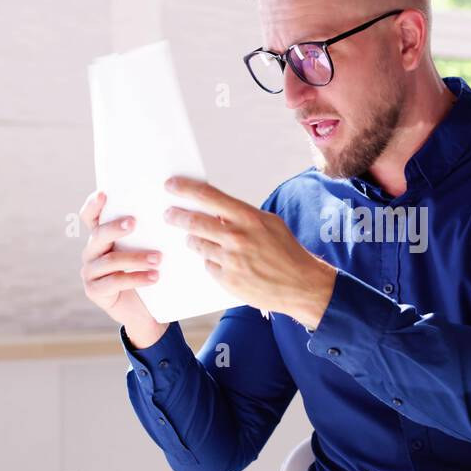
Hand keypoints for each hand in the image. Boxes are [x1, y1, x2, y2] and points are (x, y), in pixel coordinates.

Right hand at [78, 191, 167, 347]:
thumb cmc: (149, 272)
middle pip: (98, 235)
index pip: (90, 217)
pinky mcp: (95, 291)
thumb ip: (149, 233)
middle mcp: (92, 252)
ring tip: (159, 259)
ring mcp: (90, 272)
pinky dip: (136, 278)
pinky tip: (154, 278)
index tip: (104, 193)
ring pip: (110, 260)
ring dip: (136, 258)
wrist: (146, 311)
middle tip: (135, 222)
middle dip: (116, 228)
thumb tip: (175, 210)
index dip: (93, 205)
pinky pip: (115, 281)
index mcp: (102, 237)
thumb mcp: (148, 249)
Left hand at [164, 177, 336, 329]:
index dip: (186, 188)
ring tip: (196, 239)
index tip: (171, 185)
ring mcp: (230, 260)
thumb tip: (217, 211)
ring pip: (197, 244)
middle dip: (176, 216)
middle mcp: (237, 237)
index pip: (209, 196)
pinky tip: (222, 262)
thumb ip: (243, 216)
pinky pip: (207, 266)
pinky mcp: (227, 280)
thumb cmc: (287, 252)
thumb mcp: (270, 224)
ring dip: (193, 240)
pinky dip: (210, 262)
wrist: (302, 286)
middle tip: (169, 214)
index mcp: (248, 218)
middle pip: (194, 221)